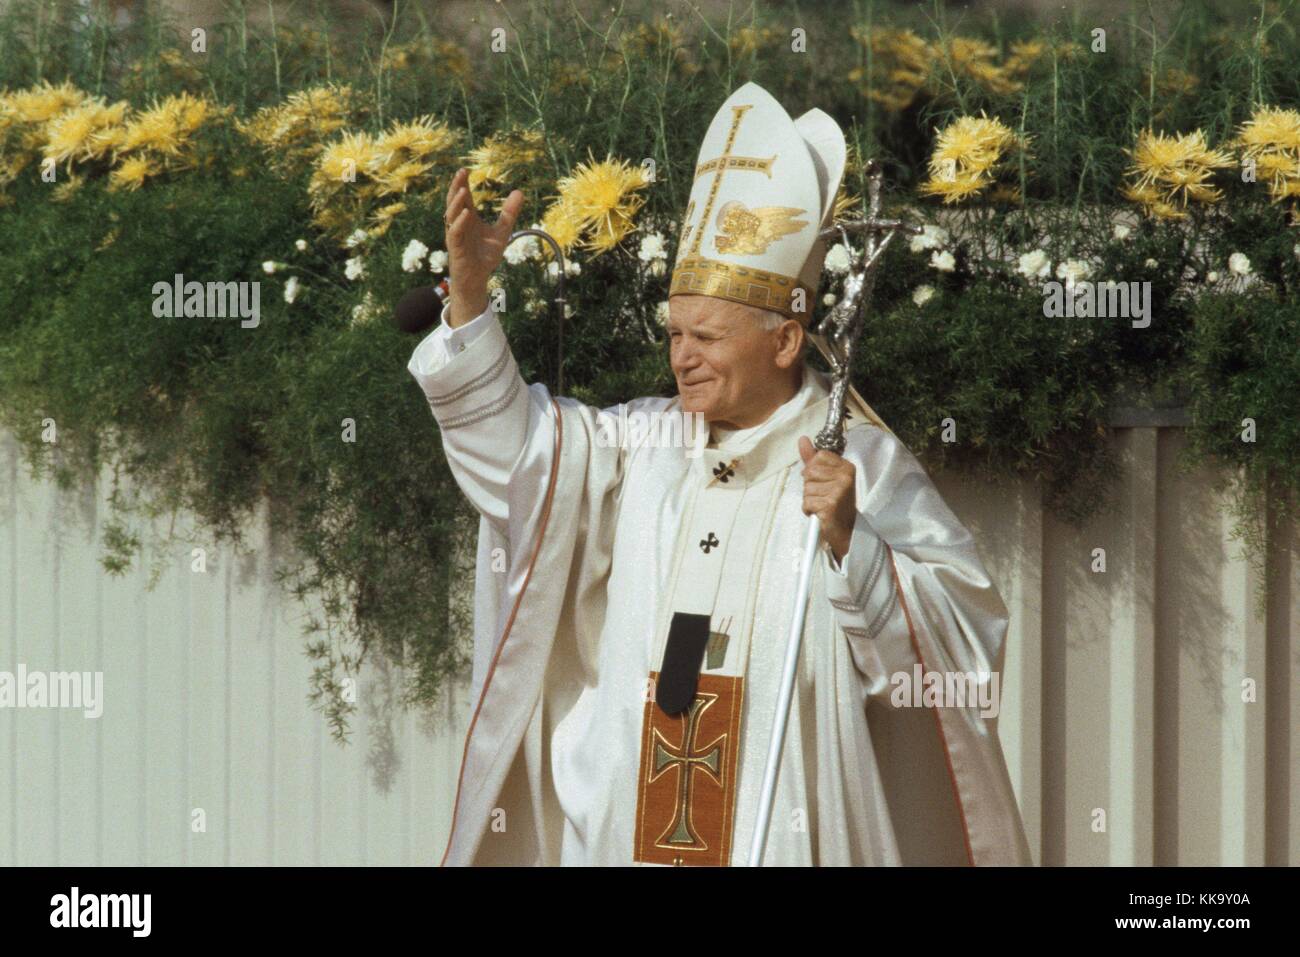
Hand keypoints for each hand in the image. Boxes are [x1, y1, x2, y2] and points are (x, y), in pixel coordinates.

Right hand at [444, 167, 524, 326]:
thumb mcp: (502, 231)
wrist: (478, 279)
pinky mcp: (455, 248)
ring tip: (462, 189)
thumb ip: (509, 213)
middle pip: (454, 201)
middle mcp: (459, 224)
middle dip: (456, 187)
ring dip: (456, 202)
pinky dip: (460, 222)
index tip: (465, 170)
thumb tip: (520, 192)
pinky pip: (455, 232)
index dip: (463, 183)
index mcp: (468, 218)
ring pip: (451, 215)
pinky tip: (466, 213)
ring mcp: (455, 235)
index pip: (463, 197)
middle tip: (461, 173)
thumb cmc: (485, 255)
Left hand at [798, 435, 855, 563]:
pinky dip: (809, 510)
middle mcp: (845, 476)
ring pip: (807, 488)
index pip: (819, 456)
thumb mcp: (827, 477)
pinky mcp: (831, 504)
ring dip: (810, 499)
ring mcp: (839, 490)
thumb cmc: (835, 502)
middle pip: (809, 472)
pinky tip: (820, 513)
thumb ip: (813, 458)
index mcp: (846, 467)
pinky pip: (807, 502)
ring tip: (822, 505)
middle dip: (810, 487)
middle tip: (823, 496)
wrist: (846, 530)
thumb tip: (802, 439)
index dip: (814, 470)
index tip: (824, 482)